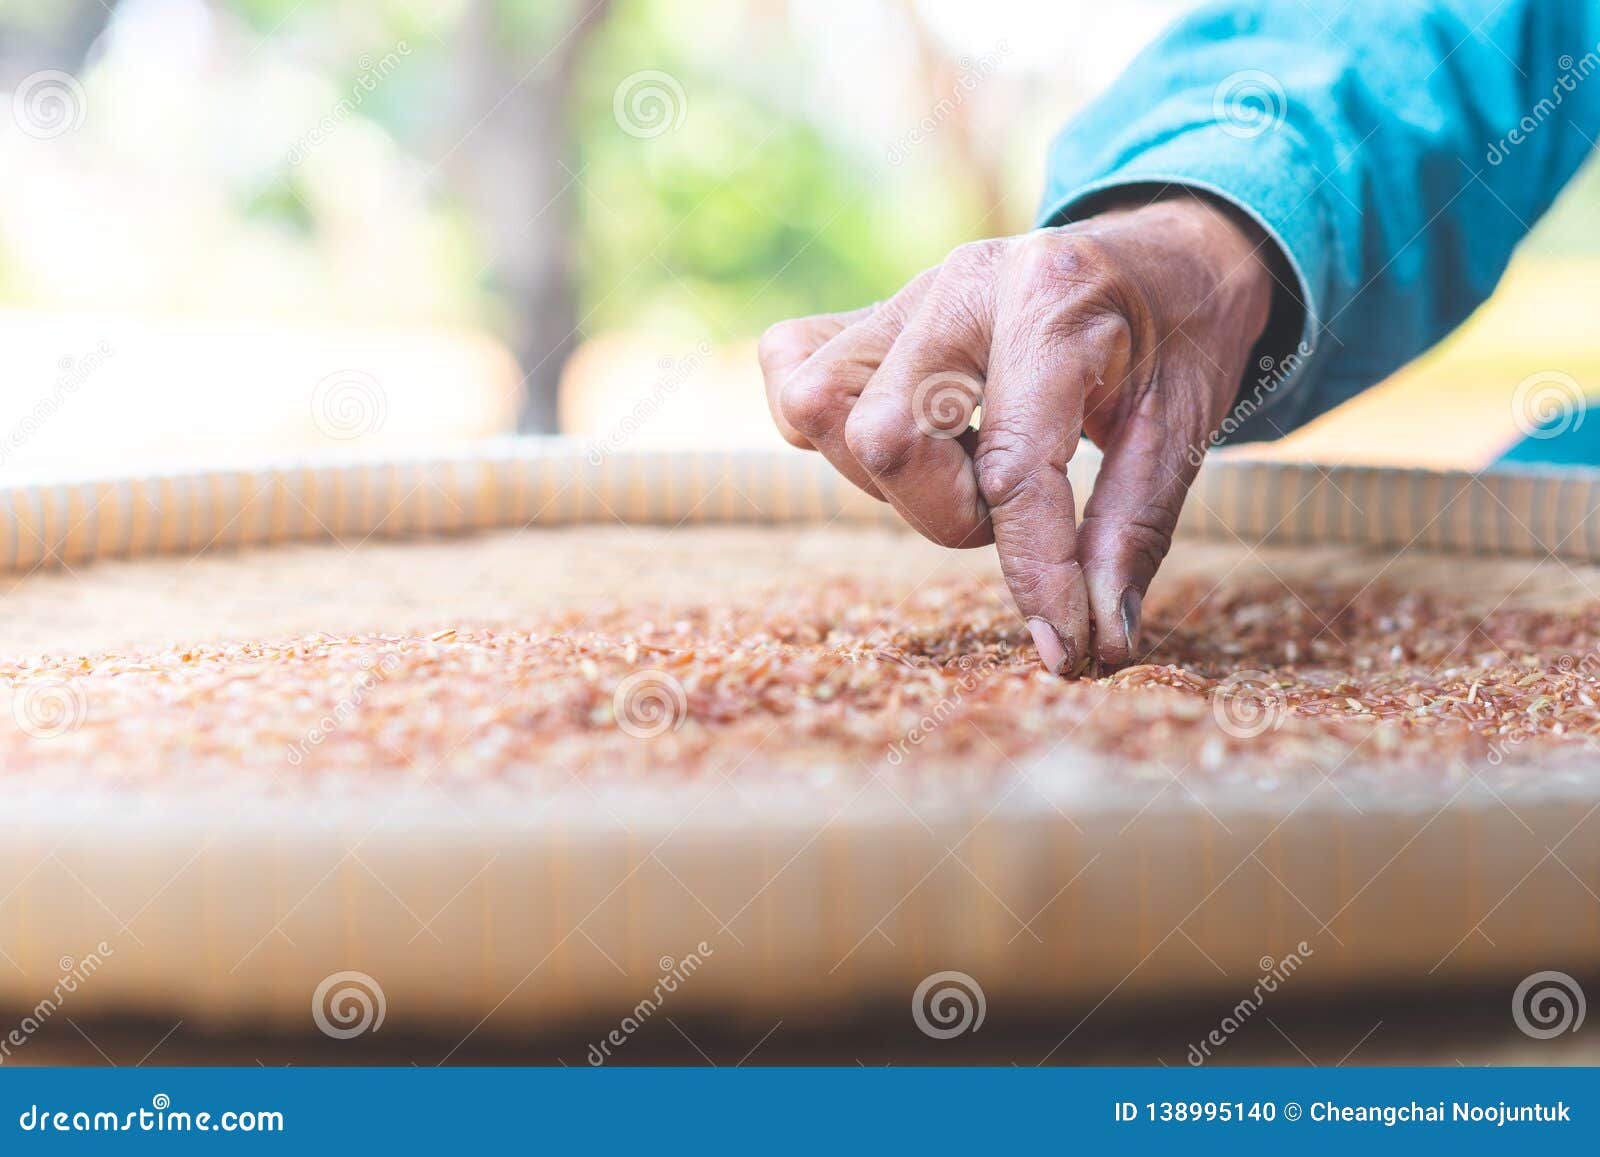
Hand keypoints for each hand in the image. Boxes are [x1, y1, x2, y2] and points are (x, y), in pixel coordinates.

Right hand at [758, 194, 1275, 674]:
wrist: (1165, 254)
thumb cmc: (1180, 340)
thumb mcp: (1185, 429)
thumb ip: (1131, 535)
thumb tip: (1093, 644)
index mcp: (1053, 300)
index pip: (1012, 466)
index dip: (1035, 575)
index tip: (1062, 649)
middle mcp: (962, 284)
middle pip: (882, 435)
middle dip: (947, 513)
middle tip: (1007, 510)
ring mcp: (904, 291)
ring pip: (818, 407)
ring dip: (890, 477)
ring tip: (964, 469)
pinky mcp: (868, 310)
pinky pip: (790, 366)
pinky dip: (832, 427)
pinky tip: (914, 441)